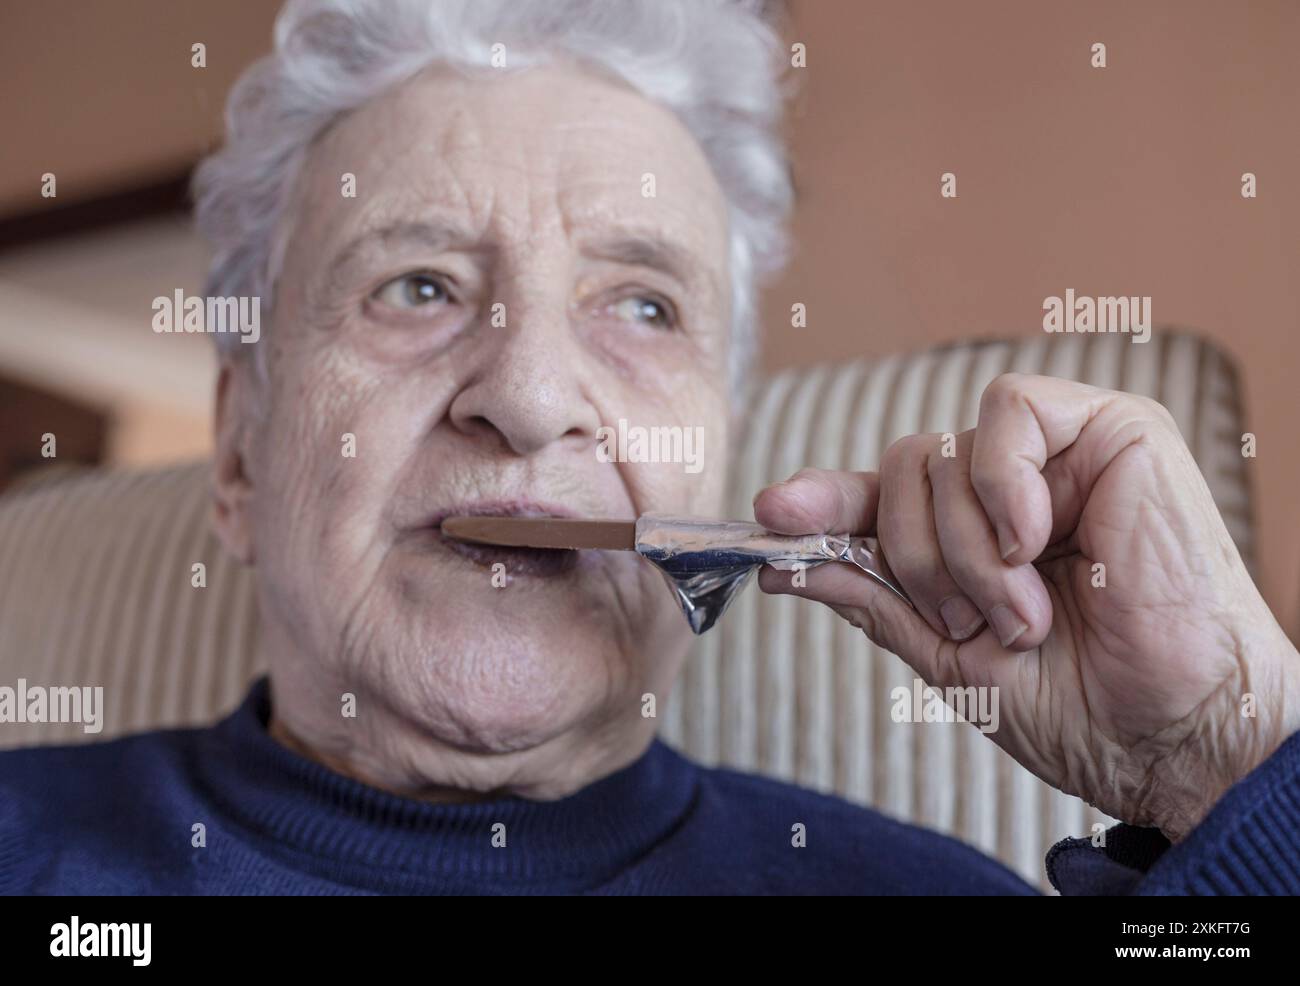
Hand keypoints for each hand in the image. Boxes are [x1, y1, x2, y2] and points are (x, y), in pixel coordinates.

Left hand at [754, 373, 1299, 839]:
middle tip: (975, 623)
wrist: (1166, 735)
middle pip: (901, 469)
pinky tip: (1039, 543)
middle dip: (915, 558)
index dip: (825, 500)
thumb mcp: (944, 651)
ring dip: (967, 551)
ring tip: (1028, 612)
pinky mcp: (1115, 428)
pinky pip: (1009, 413)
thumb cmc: (1075, 702)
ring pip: (943, 452)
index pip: (883, 495)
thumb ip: (869, 593)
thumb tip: (780, 560)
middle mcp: (1015, 485)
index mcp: (978, 533)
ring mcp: (1063, 453)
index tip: (772, 517)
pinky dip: (1003, 487)